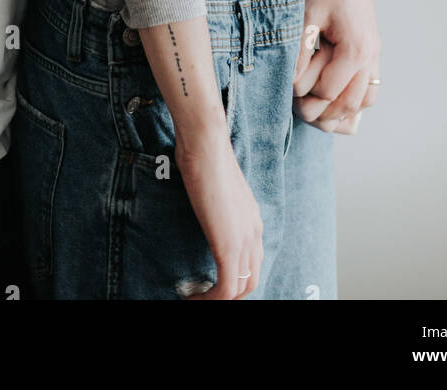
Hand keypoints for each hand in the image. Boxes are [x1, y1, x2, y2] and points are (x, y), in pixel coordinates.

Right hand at [174, 125, 263, 300]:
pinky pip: (226, 288)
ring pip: (241, 288)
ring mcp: (244, 239)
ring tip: (196, 299)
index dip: (235, 278)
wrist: (206, 145)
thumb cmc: (204, 156)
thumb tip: (203, 204)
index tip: (210, 283)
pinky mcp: (229, 246)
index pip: (252, 261)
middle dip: (230, 294)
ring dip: (217, 300)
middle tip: (205, 296)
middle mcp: (254, 231)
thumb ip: (216, 203)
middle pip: (252, 280)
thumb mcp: (215, 186)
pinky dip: (210, 300)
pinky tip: (192, 299)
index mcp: (252, 218)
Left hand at [292, 0, 380, 132]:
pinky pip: (369, 91)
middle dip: (319, 111)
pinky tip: (332, 98)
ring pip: (362, 102)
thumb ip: (299, 50)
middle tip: (294, 106)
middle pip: (347, 105)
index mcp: (355, 49)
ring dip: (337, 111)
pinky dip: (352, 100)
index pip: (328, 91)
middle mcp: (371, 56)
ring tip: (311, 107)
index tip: (285, 86)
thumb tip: (290, 83)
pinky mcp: (373, 53)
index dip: (303, 94)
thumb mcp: (306, 14)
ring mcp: (375, 56)